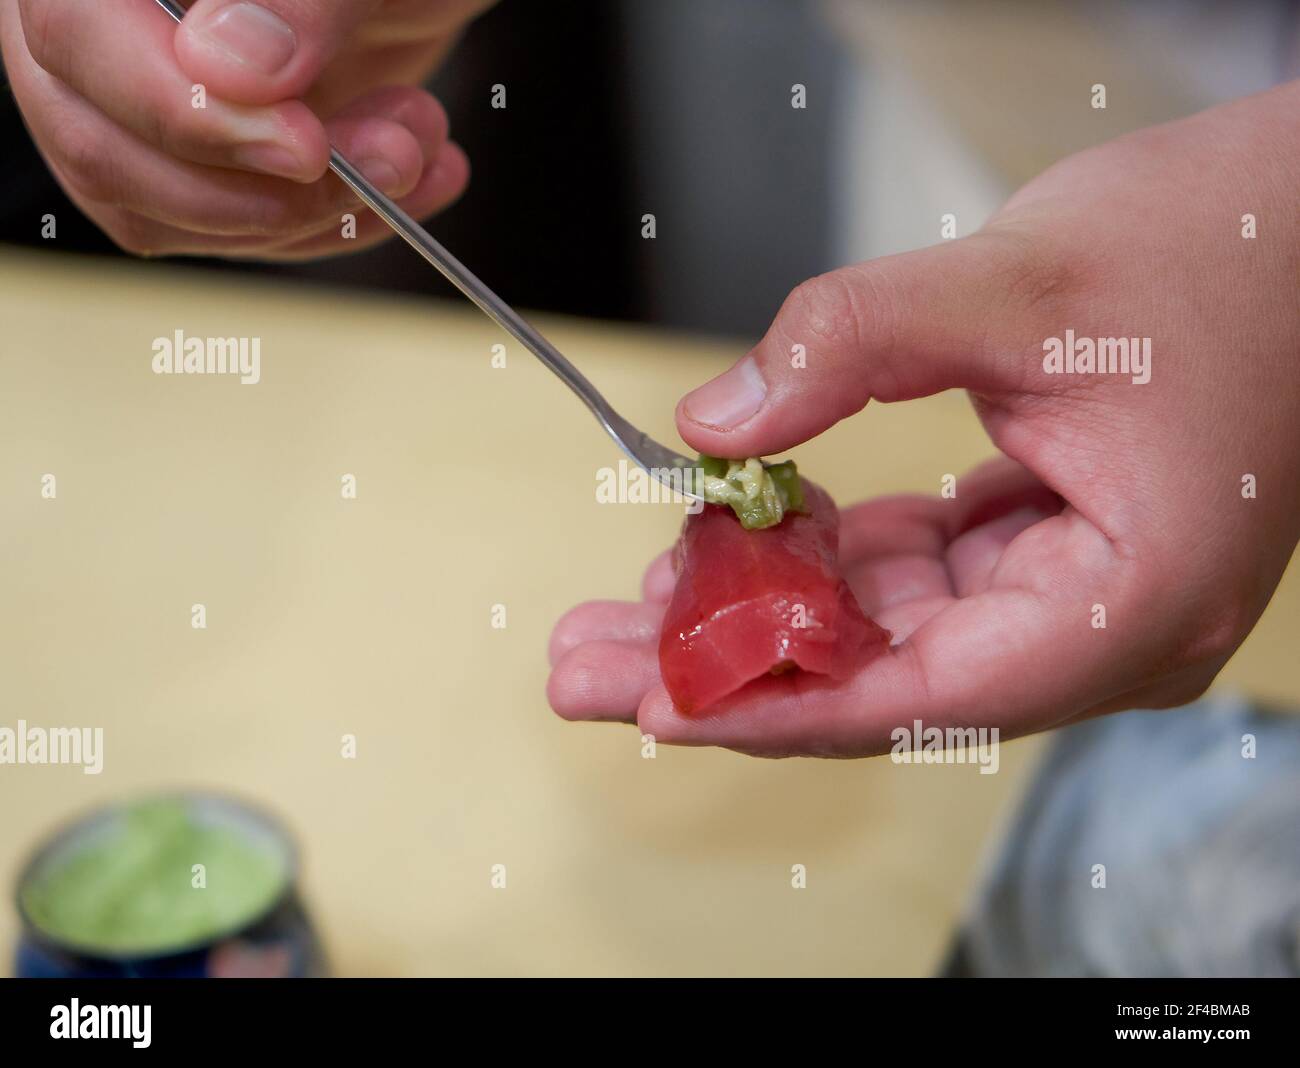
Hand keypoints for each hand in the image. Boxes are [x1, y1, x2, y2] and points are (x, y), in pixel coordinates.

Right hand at [1, 0, 493, 258]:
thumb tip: (220, 70)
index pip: (75, 35)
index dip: (183, 113)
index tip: (306, 147)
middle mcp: (99, 22)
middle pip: (100, 148)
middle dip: (261, 189)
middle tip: (391, 156)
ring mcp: (141, 99)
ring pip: (163, 214)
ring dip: (311, 211)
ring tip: (412, 149)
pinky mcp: (203, 164)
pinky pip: (232, 233)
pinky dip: (335, 224)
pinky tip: (416, 177)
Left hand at [547, 80, 1299, 756]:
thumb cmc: (1216, 249)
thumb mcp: (1014, 282)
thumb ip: (848, 345)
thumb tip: (712, 423)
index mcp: (1129, 603)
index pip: (920, 694)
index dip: (773, 706)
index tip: (654, 707)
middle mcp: (1105, 629)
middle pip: (882, 678)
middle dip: (729, 667)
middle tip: (588, 669)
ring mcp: (1076, 594)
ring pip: (889, 633)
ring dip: (763, 613)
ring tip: (633, 602)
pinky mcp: (1048, 551)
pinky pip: (918, 579)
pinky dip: (826, 560)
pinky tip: (736, 536)